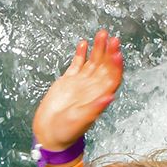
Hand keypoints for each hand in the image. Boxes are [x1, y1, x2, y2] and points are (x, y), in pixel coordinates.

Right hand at [32, 29, 121, 150]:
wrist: (49, 132)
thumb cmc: (67, 131)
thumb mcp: (81, 120)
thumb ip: (95, 108)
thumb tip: (110, 97)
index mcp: (99, 97)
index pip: (112, 77)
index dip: (116, 65)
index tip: (117, 53)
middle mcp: (93, 88)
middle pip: (104, 66)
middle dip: (109, 51)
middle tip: (112, 38)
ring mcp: (81, 83)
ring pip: (92, 61)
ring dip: (98, 48)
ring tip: (102, 34)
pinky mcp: (68, 81)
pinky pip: (77, 64)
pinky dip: (81, 53)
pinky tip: (84, 43)